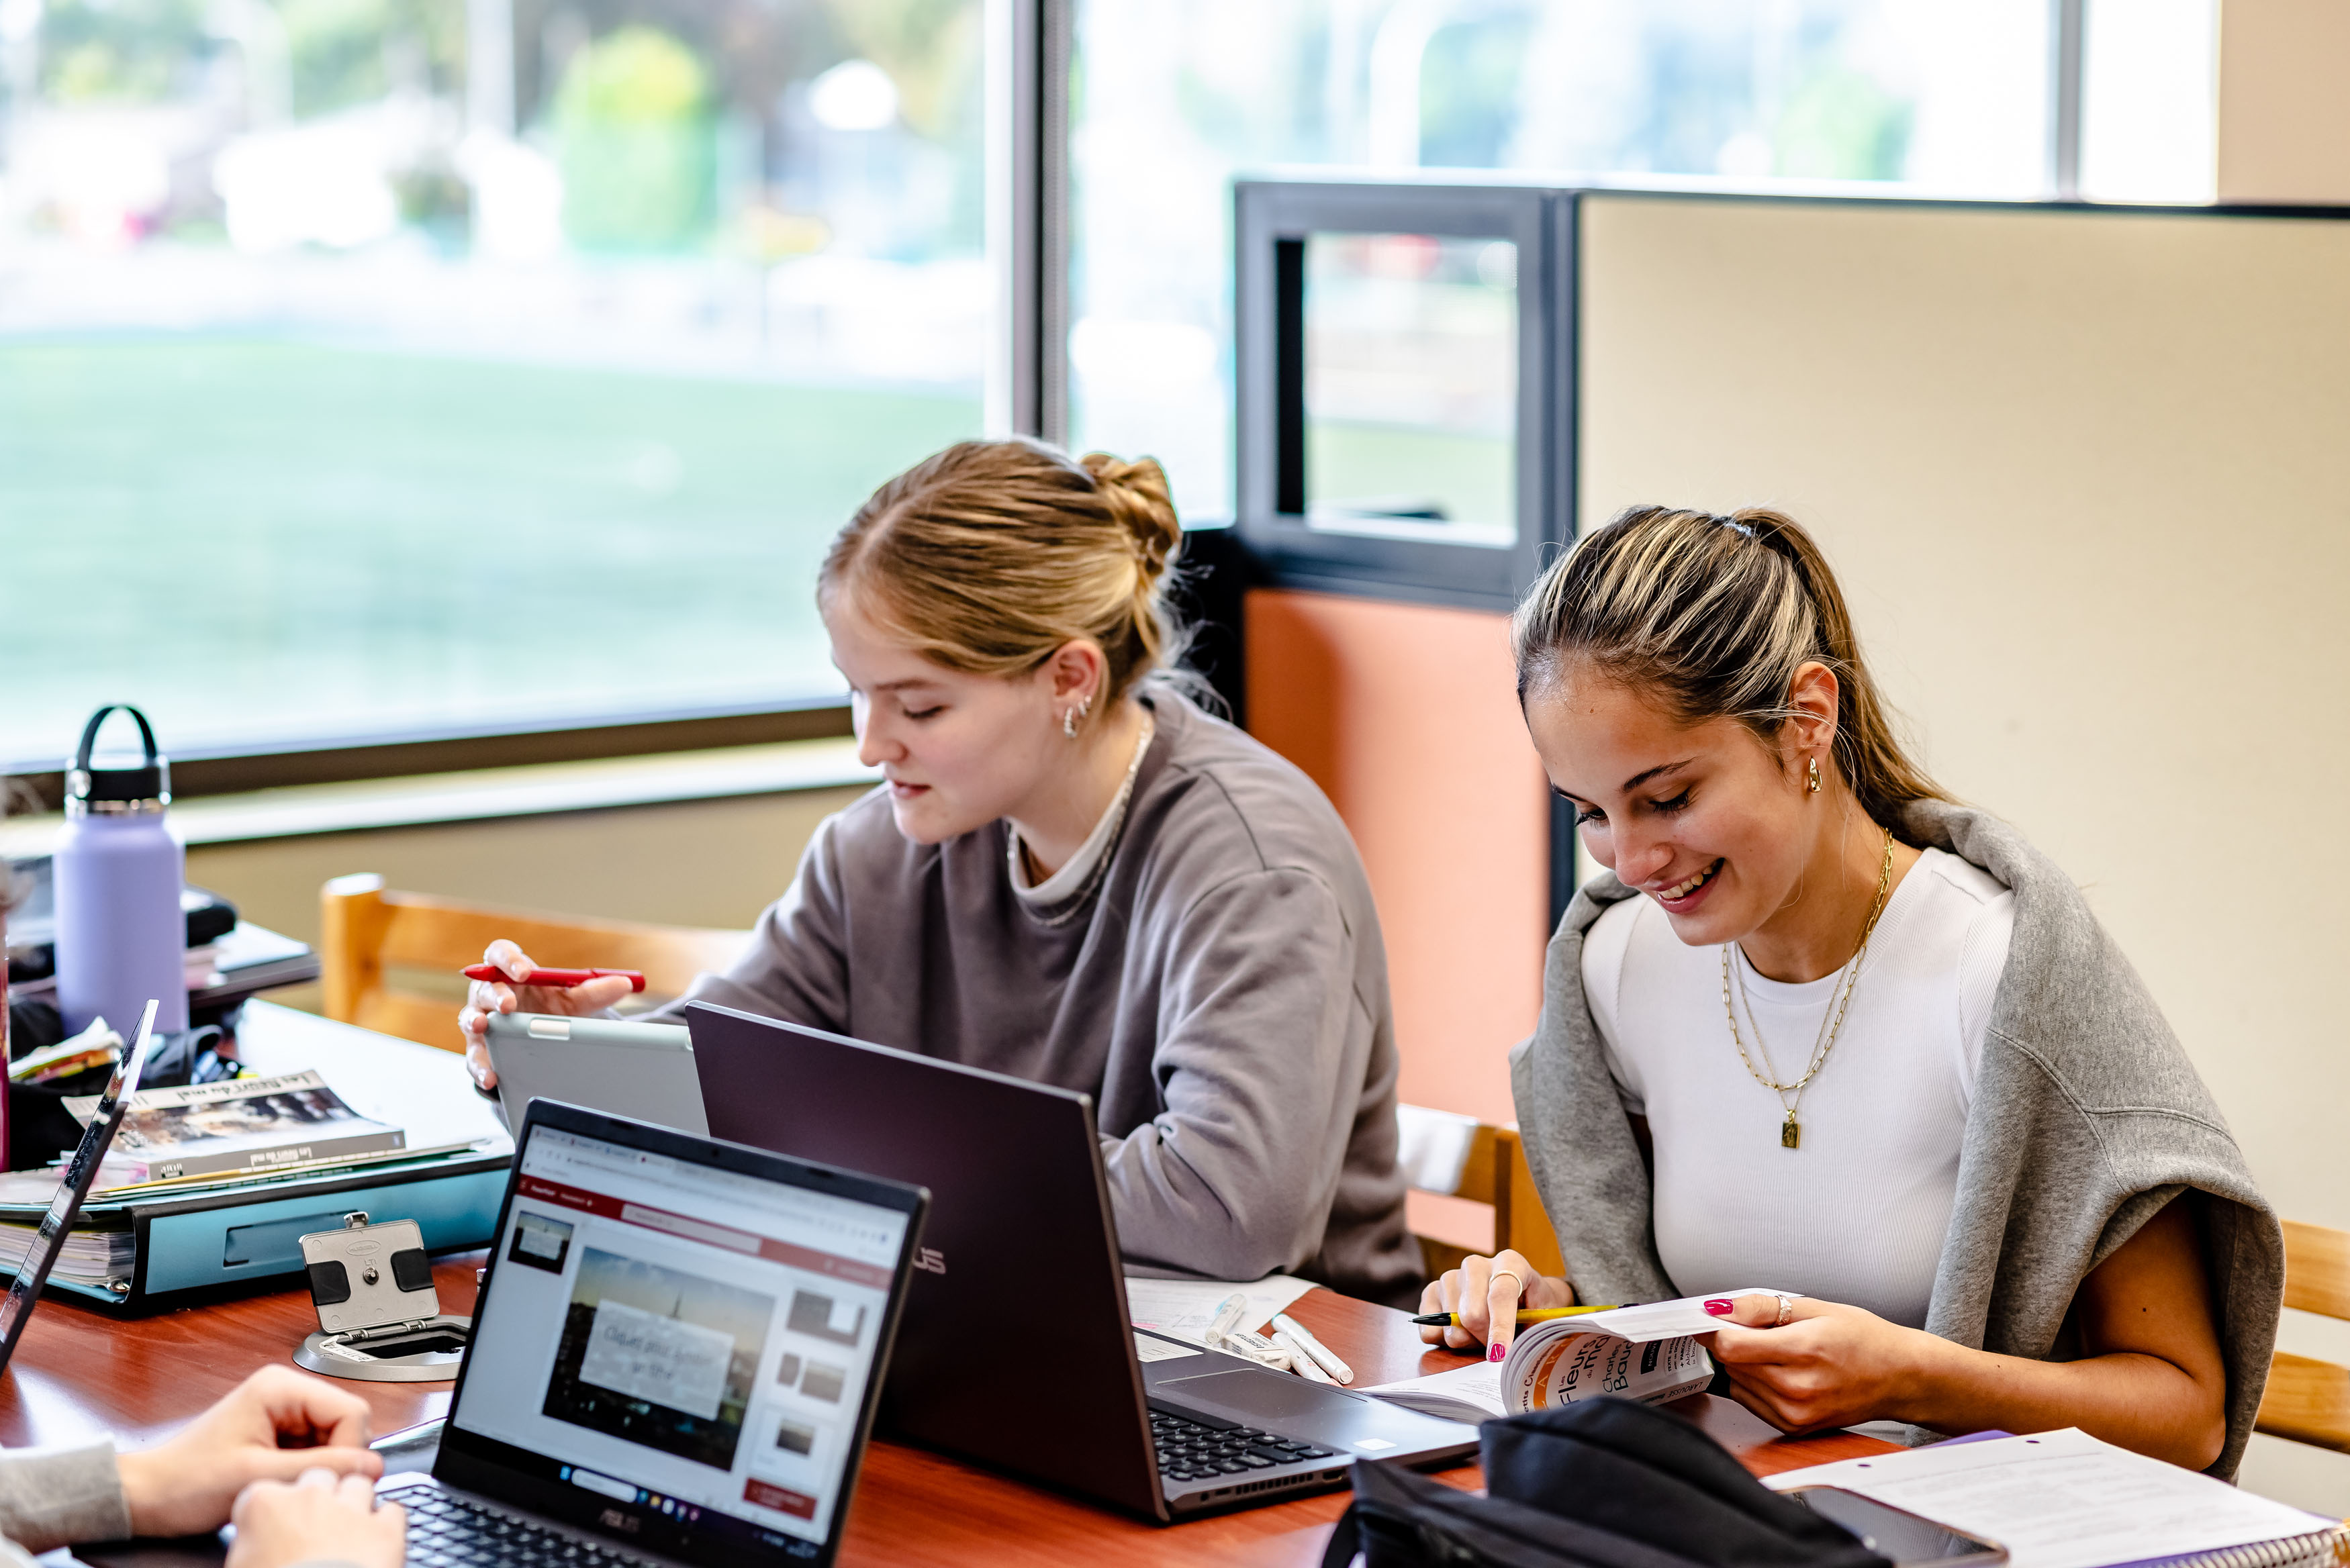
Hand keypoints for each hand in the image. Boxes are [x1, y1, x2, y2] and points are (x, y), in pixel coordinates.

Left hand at [116, 1365, 382, 1537]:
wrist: (148, 1496)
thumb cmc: (185, 1482)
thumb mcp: (258, 1476)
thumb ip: (320, 1467)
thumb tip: (372, 1466)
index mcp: (280, 1387)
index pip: (352, 1411)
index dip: (348, 1449)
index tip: (324, 1478)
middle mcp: (284, 1390)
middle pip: (346, 1423)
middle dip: (331, 1458)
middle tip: (295, 1481)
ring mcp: (281, 1410)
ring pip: (334, 1439)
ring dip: (315, 1466)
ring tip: (279, 1481)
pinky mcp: (277, 1430)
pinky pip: (315, 1449)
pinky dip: (303, 1469)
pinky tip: (277, 1480)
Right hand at [227, 1468, 404, 1567]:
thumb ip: (247, 1545)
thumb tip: (255, 1545)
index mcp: (264, 1505)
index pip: (265, 1491)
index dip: (272, 1511)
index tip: (274, 1525)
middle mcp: (310, 1496)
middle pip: (318, 1477)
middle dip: (318, 1496)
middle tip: (314, 1527)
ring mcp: (350, 1509)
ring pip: (358, 1484)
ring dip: (355, 1502)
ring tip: (347, 1531)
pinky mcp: (385, 1529)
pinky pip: (392, 1510)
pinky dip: (386, 1522)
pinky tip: (376, 1541)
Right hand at [458, 939, 637, 1089]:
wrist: (536, 1038)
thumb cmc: (547, 1007)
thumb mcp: (572, 999)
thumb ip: (594, 991)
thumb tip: (625, 983)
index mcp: (511, 972)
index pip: (501, 954)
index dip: (509, 960)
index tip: (525, 972)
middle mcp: (490, 992)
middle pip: (484, 985)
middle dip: (495, 993)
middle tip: (509, 1004)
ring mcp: (481, 1019)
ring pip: (471, 1016)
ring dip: (476, 1021)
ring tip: (484, 1027)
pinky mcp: (478, 1048)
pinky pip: (474, 1055)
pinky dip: (480, 1065)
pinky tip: (490, 1075)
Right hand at [1415, 1249, 1575, 1357]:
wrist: (1524, 1300)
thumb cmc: (1534, 1310)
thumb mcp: (1543, 1318)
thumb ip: (1529, 1332)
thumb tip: (1502, 1354)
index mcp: (1510, 1262)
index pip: (1500, 1295)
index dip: (1500, 1328)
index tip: (1499, 1355)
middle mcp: (1477, 1264)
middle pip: (1472, 1314)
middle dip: (1485, 1339)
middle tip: (1499, 1344)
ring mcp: (1452, 1276)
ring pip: (1451, 1323)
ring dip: (1468, 1340)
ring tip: (1482, 1334)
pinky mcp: (1433, 1290)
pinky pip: (1429, 1325)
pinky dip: (1443, 1338)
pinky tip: (1461, 1333)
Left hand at [1699, 1292, 1942, 1433]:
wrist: (1899, 1378)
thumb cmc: (1864, 1340)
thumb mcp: (1814, 1307)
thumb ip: (1760, 1307)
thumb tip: (1719, 1308)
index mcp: (1803, 1352)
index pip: (1730, 1347)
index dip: (1712, 1329)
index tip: (1709, 1318)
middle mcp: (1797, 1389)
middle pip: (1730, 1363)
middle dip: (1729, 1342)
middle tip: (1751, 1328)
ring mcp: (1795, 1414)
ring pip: (1736, 1383)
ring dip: (1741, 1364)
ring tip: (1773, 1349)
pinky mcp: (1793, 1428)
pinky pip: (1751, 1401)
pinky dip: (1753, 1383)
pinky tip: (1778, 1370)